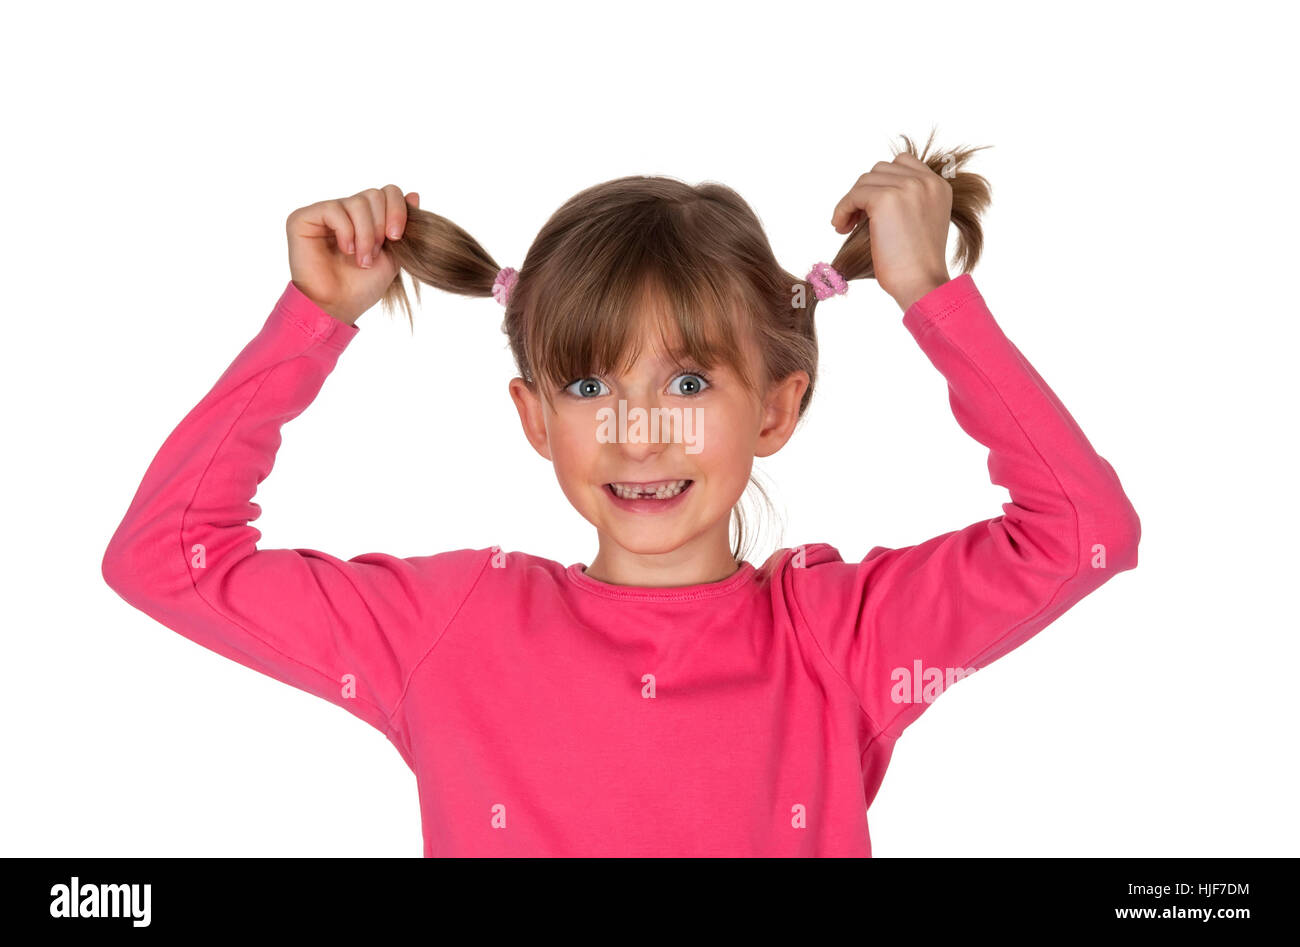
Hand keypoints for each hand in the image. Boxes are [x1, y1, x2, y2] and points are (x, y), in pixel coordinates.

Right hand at [286, 185, 419, 324]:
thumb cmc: (362, 286)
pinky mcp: (304, 218)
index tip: (396, 237)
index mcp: (366, 218)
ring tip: (362, 259)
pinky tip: (346, 251)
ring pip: (357, 202)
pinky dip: (346, 232)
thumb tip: (414, 194)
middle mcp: (345, 211)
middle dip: (380, 226)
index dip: (397, 209)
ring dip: (365, 234)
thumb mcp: (392, 255)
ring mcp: (324, 213)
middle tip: (374, 254)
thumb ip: (402, 226)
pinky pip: (333, 209)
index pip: (387, 192)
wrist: (338, 306)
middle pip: (374, 194)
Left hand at [830, 154, 953, 310]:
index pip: (902, 162)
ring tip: (847, 226)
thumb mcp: (922, 222)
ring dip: (852, 201)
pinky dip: (842, 210)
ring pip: (865, 181)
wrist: (921, 283)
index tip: (872, 206)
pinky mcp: (885, 199)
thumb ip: (908, 201)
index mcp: (938, 186)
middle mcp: (926, 181)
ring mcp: (907, 187)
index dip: (882, 181)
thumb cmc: (917, 265)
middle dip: (865, 192)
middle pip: (880, 169)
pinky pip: (853, 195)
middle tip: (856, 219)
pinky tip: (841, 228)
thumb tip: (872, 193)